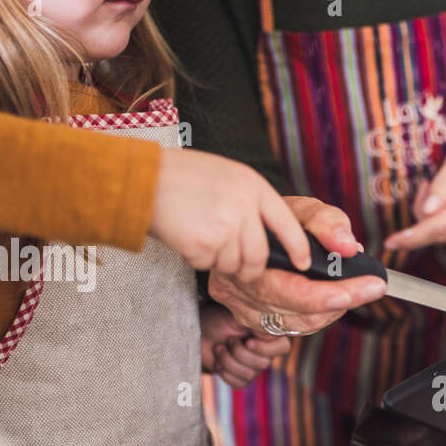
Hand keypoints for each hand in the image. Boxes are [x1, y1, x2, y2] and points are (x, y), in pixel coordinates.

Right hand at [150, 147, 311, 282]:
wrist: (143, 178)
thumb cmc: (180, 176)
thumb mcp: (224, 176)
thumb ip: (248, 200)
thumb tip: (265, 234)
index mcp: (253, 185)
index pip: (287, 223)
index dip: (297, 247)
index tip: (302, 263)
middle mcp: (244, 205)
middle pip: (260, 256)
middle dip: (249, 268)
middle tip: (235, 265)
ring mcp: (227, 224)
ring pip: (235, 265)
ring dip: (219, 261)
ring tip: (201, 237)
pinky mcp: (206, 243)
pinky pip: (210, 265)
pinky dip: (198, 258)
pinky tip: (186, 237)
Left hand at [200, 301, 288, 389]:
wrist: (200, 333)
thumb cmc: (219, 320)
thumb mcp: (236, 317)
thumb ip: (254, 323)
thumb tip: (270, 333)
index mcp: (269, 336)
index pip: (283, 348)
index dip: (266, 348)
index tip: (248, 341)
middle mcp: (265, 353)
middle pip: (263, 364)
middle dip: (240, 353)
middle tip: (229, 340)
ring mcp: (253, 367)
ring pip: (249, 375)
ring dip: (228, 361)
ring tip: (219, 347)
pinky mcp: (240, 378)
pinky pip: (239, 384)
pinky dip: (225, 373)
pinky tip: (218, 362)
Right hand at [208, 196, 386, 334]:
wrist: (245, 229)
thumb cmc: (273, 217)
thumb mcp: (300, 208)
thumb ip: (326, 222)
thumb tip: (349, 247)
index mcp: (251, 261)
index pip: (295, 291)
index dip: (332, 295)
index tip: (372, 286)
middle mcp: (238, 291)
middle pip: (298, 315)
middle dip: (340, 303)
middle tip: (372, 288)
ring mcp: (240, 308)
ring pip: (295, 327)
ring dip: (329, 312)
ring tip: (352, 291)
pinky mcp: (247, 318)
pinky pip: (286, 331)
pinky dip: (313, 318)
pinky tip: (328, 302)